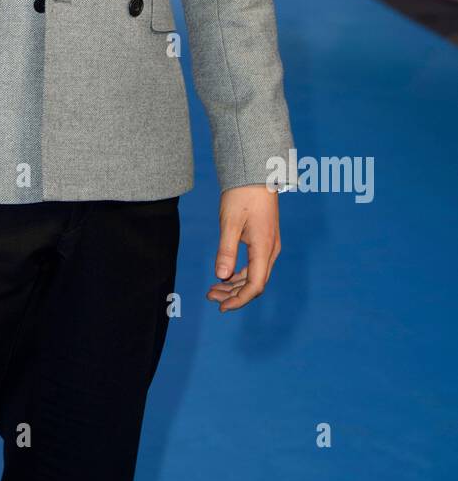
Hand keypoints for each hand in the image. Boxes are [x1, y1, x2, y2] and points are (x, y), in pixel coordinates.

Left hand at [207, 184, 280, 312]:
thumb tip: (221, 276)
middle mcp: (270, 250)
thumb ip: (226, 250)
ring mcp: (269, 245)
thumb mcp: (230, 222)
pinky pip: (254, 265)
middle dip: (233, 294)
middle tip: (210, 296)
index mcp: (264, 248)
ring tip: (213, 289)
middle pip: (255, 283)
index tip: (221, 307)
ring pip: (254, 275)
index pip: (255, 285)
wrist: (256, 173)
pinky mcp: (264, 240)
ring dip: (234, 285)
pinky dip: (239, 274)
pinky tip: (224, 275)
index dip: (239, 300)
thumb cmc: (242, 195)